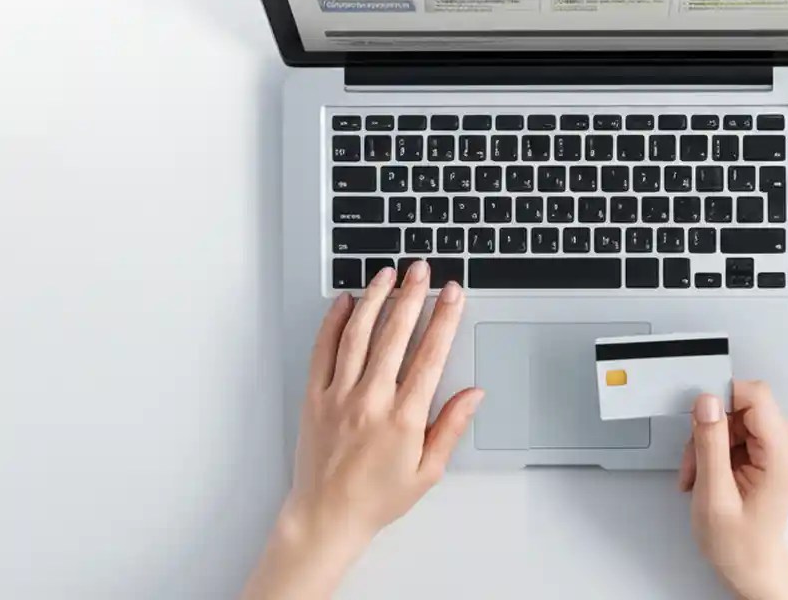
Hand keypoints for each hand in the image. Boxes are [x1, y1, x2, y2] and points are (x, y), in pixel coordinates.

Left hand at [243, 262, 480, 599]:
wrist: (326, 517)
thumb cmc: (378, 498)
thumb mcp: (428, 471)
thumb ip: (451, 427)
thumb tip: (473, 394)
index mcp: (404, 418)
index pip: (430, 354)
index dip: (444, 318)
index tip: (453, 293)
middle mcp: (371, 400)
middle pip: (394, 334)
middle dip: (411, 295)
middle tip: (421, 269)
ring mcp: (339, 396)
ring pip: (358, 334)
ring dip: (375, 298)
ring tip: (387, 274)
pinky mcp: (314, 397)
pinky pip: (323, 350)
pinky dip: (334, 322)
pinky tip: (345, 301)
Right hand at [678, 380, 787, 599]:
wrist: (751, 561)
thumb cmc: (738, 541)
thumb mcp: (713, 495)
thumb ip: (710, 444)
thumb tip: (707, 401)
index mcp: (783, 454)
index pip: (756, 395)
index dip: (722, 400)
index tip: (699, 422)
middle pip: (740, 406)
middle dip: (708, 430)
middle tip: (694, 464)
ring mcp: (780, 443)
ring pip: (732, 417)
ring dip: (707, 443)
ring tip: (698, 477)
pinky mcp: (769, 446)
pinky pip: (734, 428)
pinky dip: (714, 448)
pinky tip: (707, 474)